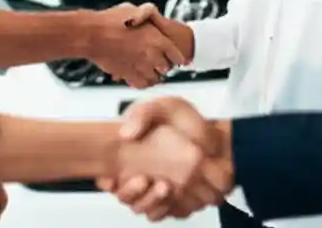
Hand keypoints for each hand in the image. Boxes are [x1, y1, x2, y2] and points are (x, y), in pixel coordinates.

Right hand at [86, 3, 187, 87]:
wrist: (92, 35)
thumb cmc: (110, 21)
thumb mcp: (133, 9)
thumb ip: (147, 13)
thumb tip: (152, 12)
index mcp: (158, 40)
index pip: (177, 55)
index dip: (176, 56)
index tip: (175, 57)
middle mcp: (152, 56)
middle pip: (167, 68)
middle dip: (164, 65)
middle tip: (159, 62)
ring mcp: (141, 68)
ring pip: (156, 79)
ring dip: (153, 74)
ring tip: (148, 69)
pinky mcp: (128, 76)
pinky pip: (142, 84)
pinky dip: (142, 82)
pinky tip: (138, 76)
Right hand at [99, 97, 232, 220]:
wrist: (215, 140)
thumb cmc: (186, 122)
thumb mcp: (163, 107)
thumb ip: (142, 114)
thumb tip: (125, 133)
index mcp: (128, 154)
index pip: (106, 174)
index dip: (105, 179)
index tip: (112, 178)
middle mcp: (137, 175)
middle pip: (122, 195)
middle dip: (130, 192)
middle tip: (143, 180)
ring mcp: (153, 191)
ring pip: (141, 207)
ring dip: (150, 201)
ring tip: (165, 186)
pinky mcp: (170, 202)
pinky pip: (161, 214)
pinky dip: (166, 209)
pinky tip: (174, 196)